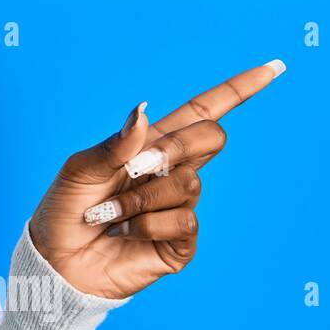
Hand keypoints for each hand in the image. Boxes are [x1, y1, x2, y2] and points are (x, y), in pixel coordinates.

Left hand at [28, 60, 284, 299]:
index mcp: (149, 146)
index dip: (238, 90)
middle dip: (175, 148)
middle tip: (135, 169)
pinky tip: (124, 233)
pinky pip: (184, 220)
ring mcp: (178, 206)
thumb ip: (115, 144)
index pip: (203, 112)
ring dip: (140, 197)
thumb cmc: (64, 211)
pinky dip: (147, 225)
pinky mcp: (180, 242)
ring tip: (109, 214)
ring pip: (190, 182)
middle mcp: (170, 173)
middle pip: (212, 138)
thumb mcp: (80, 170)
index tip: (273, 67)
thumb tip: (143, 110)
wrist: (56, 261)